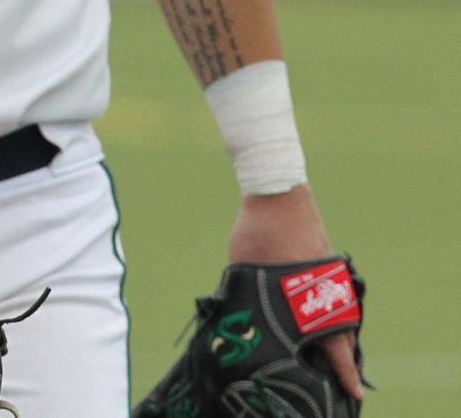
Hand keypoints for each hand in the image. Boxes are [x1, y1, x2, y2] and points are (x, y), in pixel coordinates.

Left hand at [228, 187, 363, 398]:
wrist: (276, 193)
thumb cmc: (257, 233)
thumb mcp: (244, 272)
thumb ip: (248, 299)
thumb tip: (234, 323)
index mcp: (315, 299)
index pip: (337, 347)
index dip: (344, 373)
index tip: (354, 394)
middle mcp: (331, 291)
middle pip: (343, 336)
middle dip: (339, 359)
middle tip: (335, 380)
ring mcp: (332, 276)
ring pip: (339, 316)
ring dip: (332, 334)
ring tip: (321, 354)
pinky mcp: (327, 264)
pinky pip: (332, 297)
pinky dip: (327, 311)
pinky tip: (312, 319)